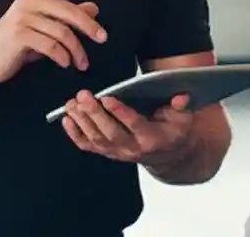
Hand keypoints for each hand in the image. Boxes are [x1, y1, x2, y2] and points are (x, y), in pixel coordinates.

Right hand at [0, 0, 106, 85]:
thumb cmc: (11, 45)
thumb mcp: (43, 28)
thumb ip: (65, 17)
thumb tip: (91, 9)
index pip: (69, 6)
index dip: (88, 20)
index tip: (101, 33)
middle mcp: (28, 2)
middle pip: (68, 14)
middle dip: (88, 29)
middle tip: (100, 40)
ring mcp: (22, 17)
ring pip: (62, 32)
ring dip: (75, 51)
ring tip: (78, 62)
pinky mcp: (19, 35)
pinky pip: (50, 45)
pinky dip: (61, 56)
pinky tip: (64, 62)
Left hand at [61, 90, 194, 164]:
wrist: (167, 153)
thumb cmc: (173, 129)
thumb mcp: (183, 118)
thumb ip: (181, 106)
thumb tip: (181, 96)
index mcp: (152, 138)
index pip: (134, 125)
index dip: (120, 112)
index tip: (107, 97)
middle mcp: (132, 148)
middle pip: (110, 133)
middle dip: (95, 114)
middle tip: (83, 96)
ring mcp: (117, 152)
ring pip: (96, 139)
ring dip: (82, 121)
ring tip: (72, 103)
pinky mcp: (106, 152)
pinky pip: (88, 146)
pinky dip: (75, 134)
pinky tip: (66, 119)